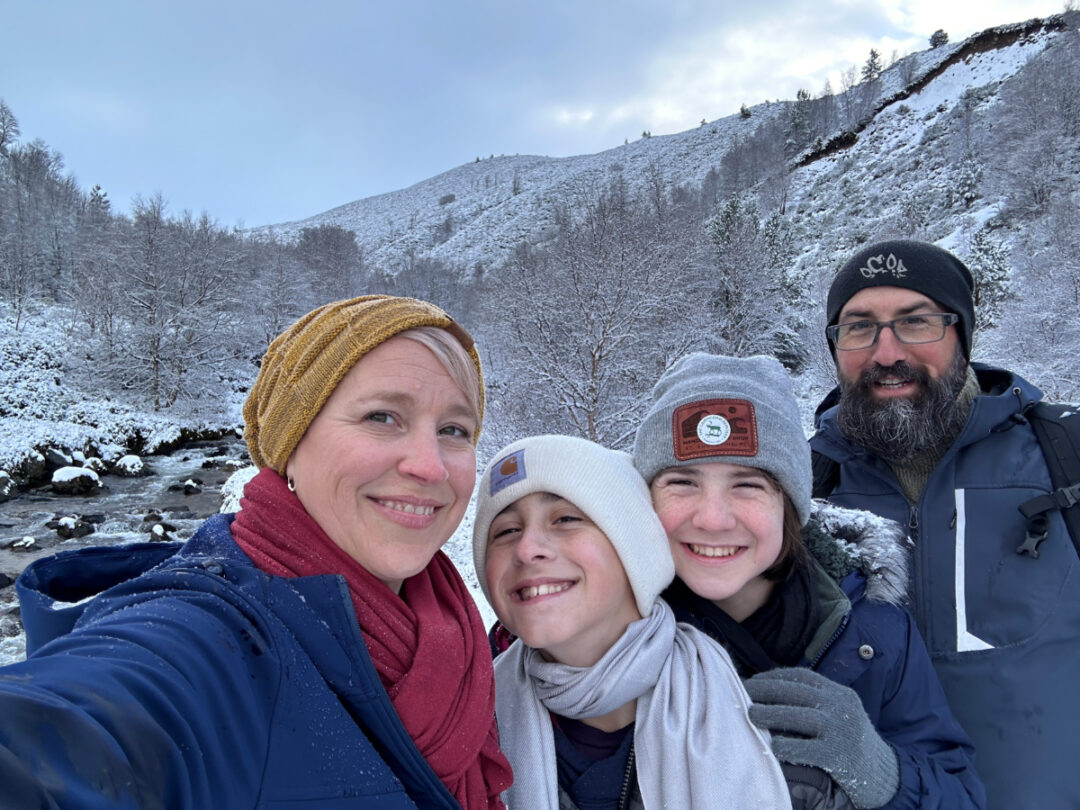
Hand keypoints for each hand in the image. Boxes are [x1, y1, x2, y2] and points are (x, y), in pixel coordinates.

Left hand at [745, 667, 898, 809]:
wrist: (886, 775)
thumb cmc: (852, 742)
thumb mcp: (841, 713)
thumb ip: (816, 701)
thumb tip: (770, 692)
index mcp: (840, 693)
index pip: (802, 676)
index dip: (774, 676)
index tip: (753, 679)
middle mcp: (842, 707)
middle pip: (796, 691)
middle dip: (764, 690)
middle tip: (741, 692)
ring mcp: (841, 731)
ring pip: (798, 716)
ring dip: (769, 713)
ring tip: (750, 714)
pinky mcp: (839, 756)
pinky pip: (805, 749)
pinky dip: (784, 745)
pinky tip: (769, 745)